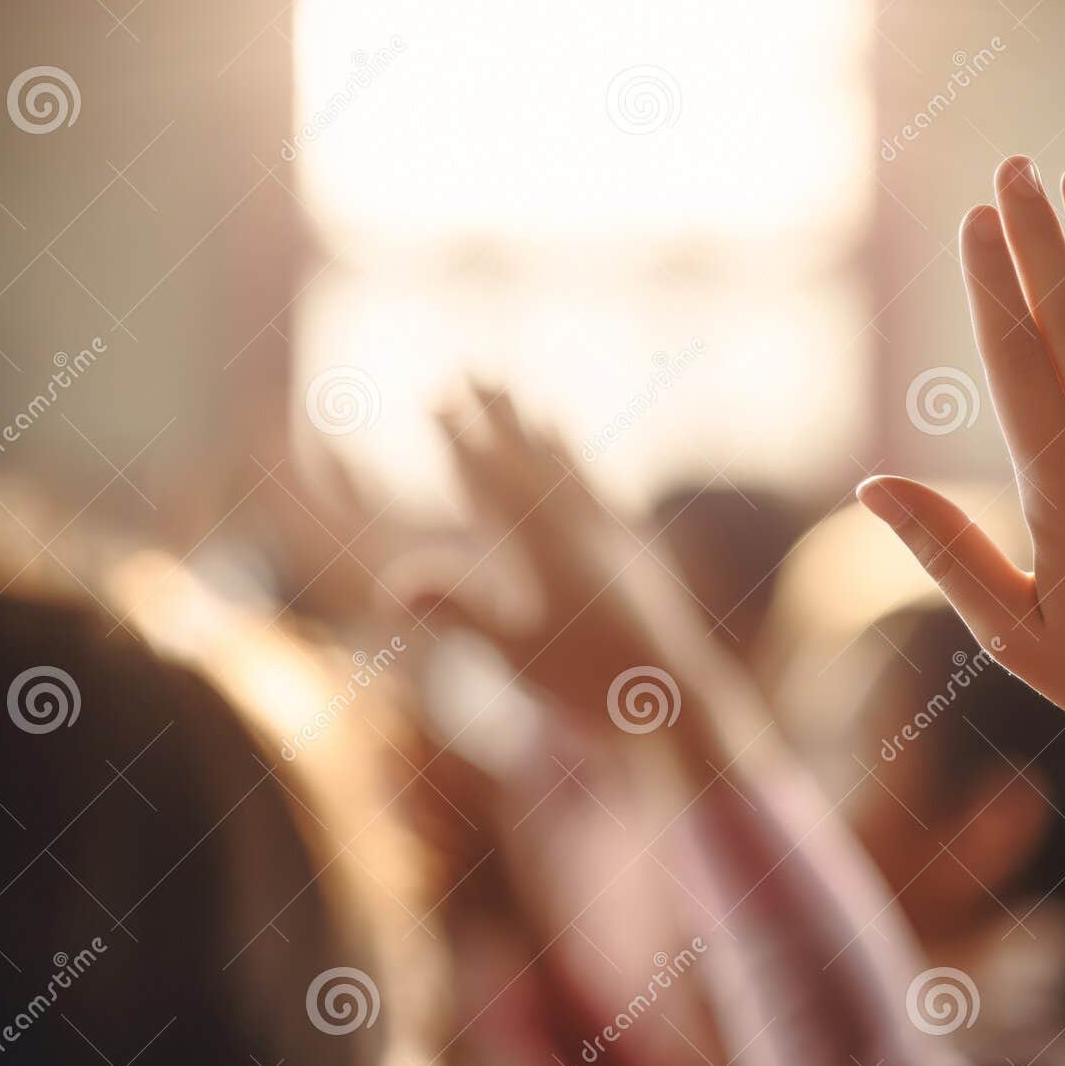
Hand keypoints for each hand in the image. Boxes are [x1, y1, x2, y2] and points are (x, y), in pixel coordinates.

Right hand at [423, 386, 751, 770]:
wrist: (676, 695)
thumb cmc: (590, 681)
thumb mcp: (514, 653)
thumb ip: (456, 612)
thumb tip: (389, 589)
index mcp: (545, 544)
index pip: (493, 476)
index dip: (461, 436)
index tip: (434, 395)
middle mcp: (581, 526)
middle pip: (531, 455)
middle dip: (497, 413)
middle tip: (470, 369)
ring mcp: (613, 536)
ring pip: (573, 469)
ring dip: (544, 432)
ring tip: (529, 401)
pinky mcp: (637, 554)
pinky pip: (607, 495)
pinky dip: (589, 471)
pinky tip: (590, 473)